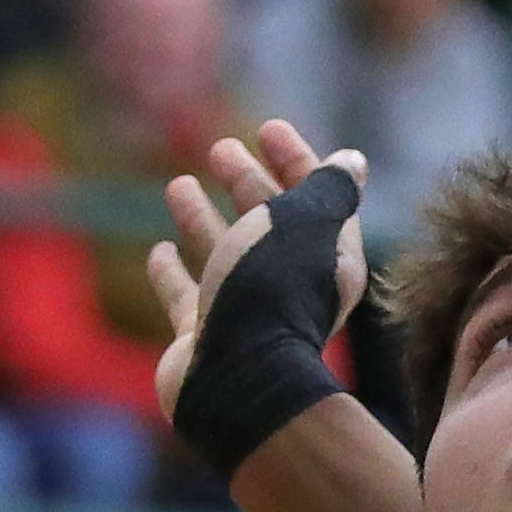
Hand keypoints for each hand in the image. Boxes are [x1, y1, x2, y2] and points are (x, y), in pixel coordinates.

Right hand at [149, 121, 367, 430]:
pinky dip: (173, 271)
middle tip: (221, 149)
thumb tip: (352, 163)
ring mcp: (244, 315)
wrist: (235, 381)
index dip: (298, 161)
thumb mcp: (307, 226)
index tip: (268, 130)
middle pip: (270, 224)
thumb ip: (328, 191)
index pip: (319, 199)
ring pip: (224, 254)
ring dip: (204, 218)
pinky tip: (159, 250)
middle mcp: (289, 287)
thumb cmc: (271, 293)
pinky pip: (185, 296)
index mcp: (327, 260)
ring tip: (180, 184)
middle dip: (248, 183)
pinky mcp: (203, 339)